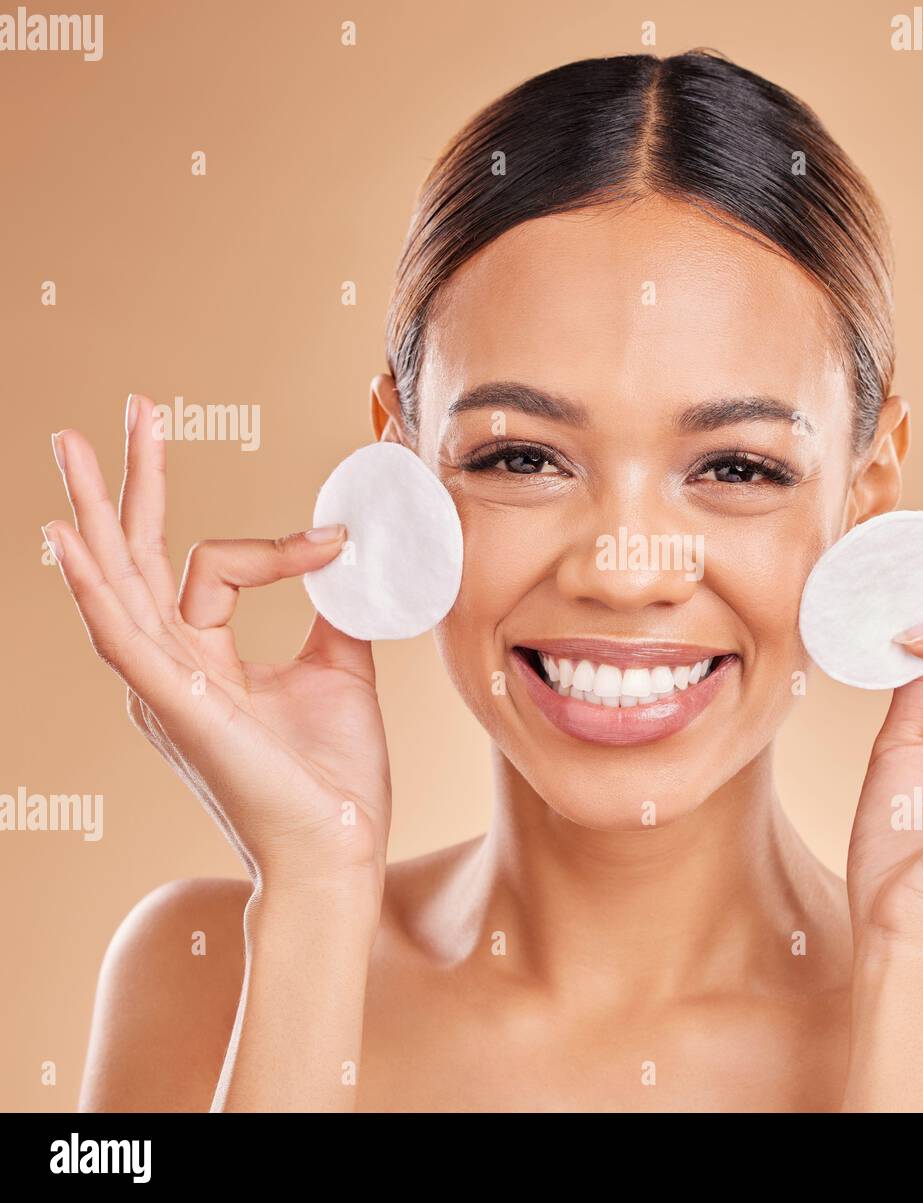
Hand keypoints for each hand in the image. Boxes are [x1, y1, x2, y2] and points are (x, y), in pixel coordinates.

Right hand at [43, 394, 392, 906]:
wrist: (339, 846)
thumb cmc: (331, 774)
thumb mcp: (338, 669)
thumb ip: (333, 611)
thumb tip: (347, 554)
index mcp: (201, 660)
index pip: (209, 568)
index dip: (278, 544)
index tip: (338, 538)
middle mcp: (169, 669)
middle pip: (136, 557)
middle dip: (131, 481)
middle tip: (130, 410)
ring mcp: (164, 690)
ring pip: (118, 583)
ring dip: (97, 511)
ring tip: (74, 446)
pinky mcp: (179, 710)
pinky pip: (126, 640)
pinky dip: (94, 589)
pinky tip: (68, 542)